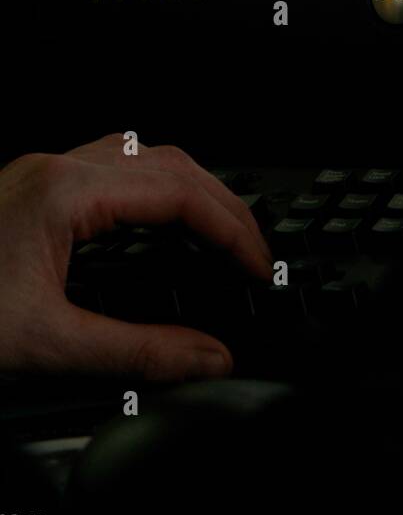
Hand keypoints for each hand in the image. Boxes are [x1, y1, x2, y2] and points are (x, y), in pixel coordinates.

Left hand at [0, 134, 271, 378]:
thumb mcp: (45, 343)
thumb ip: (135, 353)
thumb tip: (206, 357)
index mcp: (64, 190)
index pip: (178, 194)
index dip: (231, 231)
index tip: (258, 266)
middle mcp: (55, 168)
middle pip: (169, 163)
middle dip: (222, 206)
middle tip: (253, 252)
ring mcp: (41, 173)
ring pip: (142, 156)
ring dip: (190, 190)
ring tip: (219, 231)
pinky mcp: (32, 189)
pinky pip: (111, 168)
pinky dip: (151, 191)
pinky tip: (159, 221)